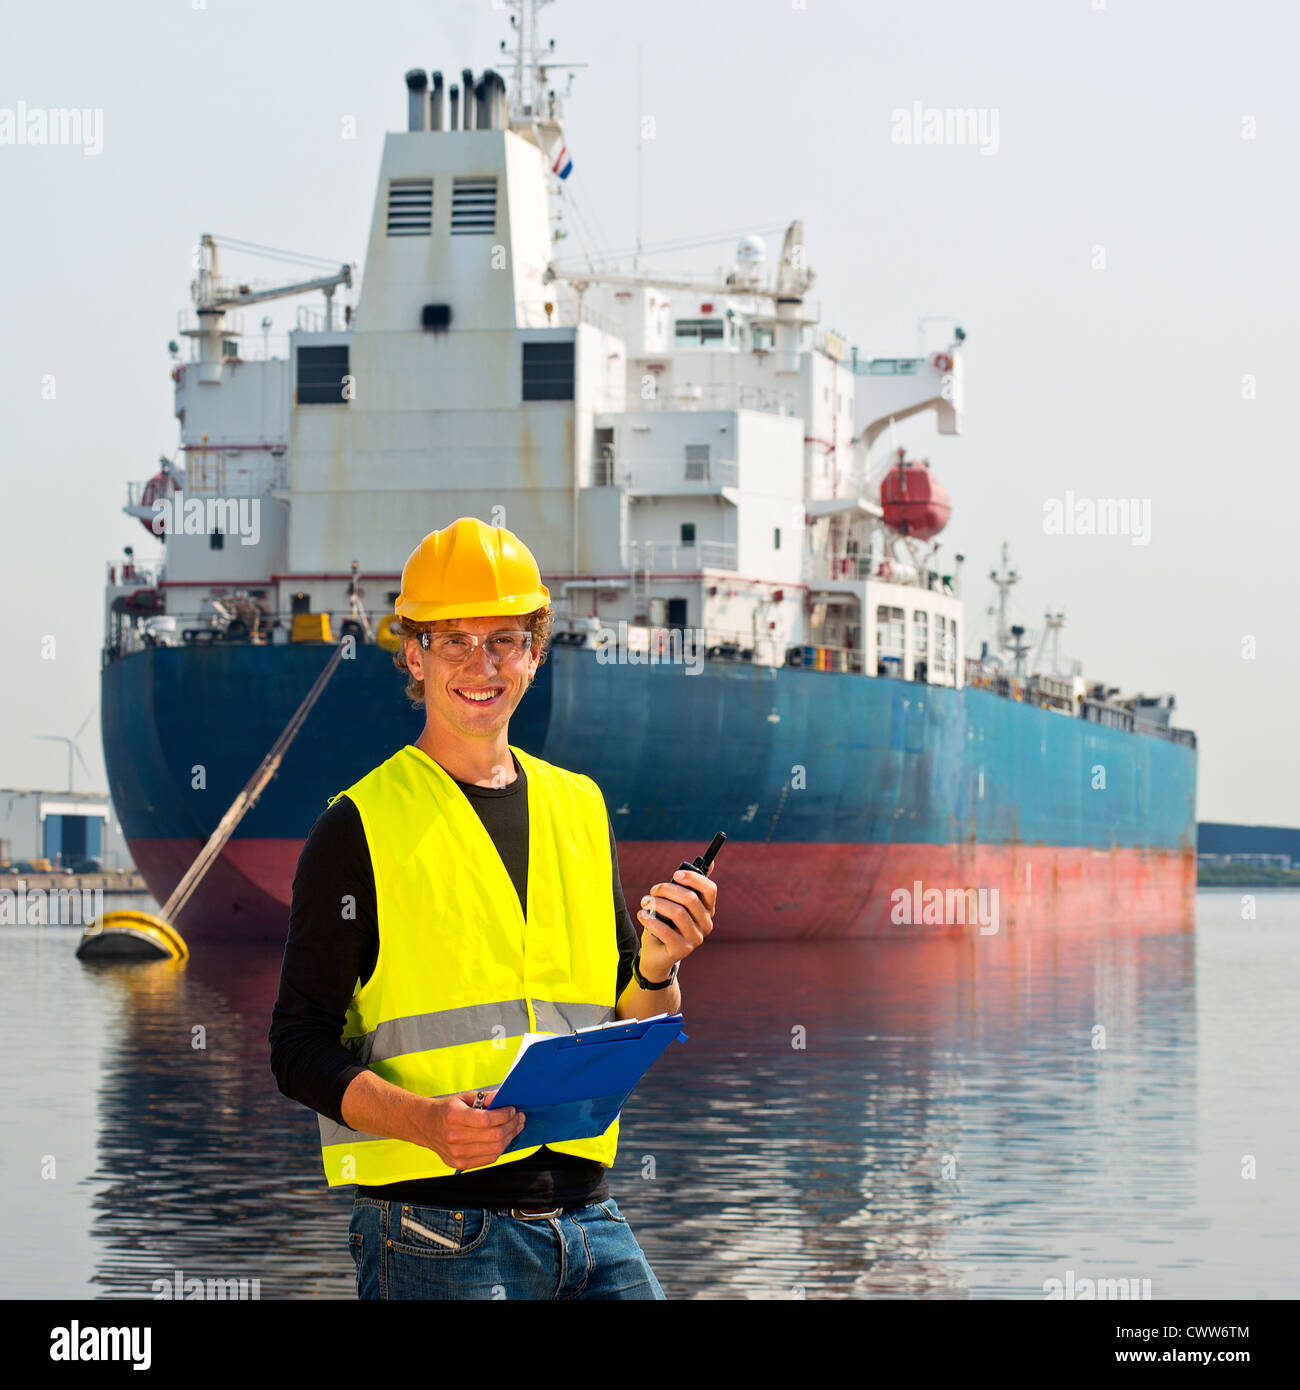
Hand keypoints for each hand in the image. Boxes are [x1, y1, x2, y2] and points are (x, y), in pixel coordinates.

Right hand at [412, 1089, 525, 1170]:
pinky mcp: (460, 1164)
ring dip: (510, 1137)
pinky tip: (504, 1139)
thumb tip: (503, 1098)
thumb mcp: (464, 1097)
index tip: (512, 1109)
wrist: (425, 1126)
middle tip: (519, 1118)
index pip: (486, 1120)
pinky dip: (500, 1149)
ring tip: (515, 1127)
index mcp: (453, 1117)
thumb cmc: (447, 1110)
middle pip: (493, 1136)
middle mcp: (454, 1137)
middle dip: (511, 1126)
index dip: (504, 1115)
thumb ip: (484, 1097)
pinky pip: (488, 1159)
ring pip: (494, 1149)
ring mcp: (457, 1153)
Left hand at [636, 866, 717, 981]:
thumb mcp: (676, 903)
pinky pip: (665, 930)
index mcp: (707, 910)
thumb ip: (689, 886)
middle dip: (667, 890)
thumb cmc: (665, 924)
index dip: (693, 878)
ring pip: (678, 913)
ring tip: (645, 903)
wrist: (656, 954)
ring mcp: (695, 939)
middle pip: (690, 899)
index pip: (710, 889)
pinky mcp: (682, 950)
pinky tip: (642, 915)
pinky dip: (650, 920)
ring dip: (657, 904)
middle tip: (652, 891)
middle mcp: (706, 924)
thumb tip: (712, 863)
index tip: (675, 874)